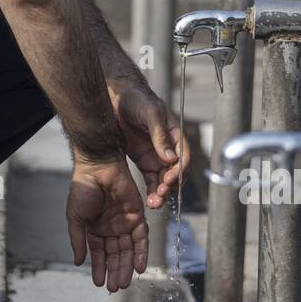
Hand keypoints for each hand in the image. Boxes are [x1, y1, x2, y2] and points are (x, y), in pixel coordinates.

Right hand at [66, 159, 148, 290]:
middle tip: (114, 288)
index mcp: (95, 228)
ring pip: (128, 249)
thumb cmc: (83, 188)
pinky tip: (138, 267)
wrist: (98, 167)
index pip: (99, 253)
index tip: (99, 283)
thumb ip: (78, 240)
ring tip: (123, 282)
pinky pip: (141, 237)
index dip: (99, 267)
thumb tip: (77, 262)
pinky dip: (140, 252)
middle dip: (115, 271)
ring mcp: (124, 222)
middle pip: (115, 254)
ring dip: (127, 266)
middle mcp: (111, 227)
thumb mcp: (76, 217)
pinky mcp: (137, 214)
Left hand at [113, 83, 190, 207]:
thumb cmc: (137, 99)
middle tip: (160, 194)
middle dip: (171, 185)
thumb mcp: (150, 114)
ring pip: (165, 179)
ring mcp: (156, 155)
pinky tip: (149, 200)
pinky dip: (152, 190)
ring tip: (154, 203)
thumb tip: (170, 157)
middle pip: (176, 171)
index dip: (179, 170)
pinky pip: (152, 179)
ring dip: (162, 192)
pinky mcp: (144, 161)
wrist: (117, 98)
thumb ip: (159, 135)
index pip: (184, 156)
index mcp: (175, 134)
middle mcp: (169, 147)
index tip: (169, 178)